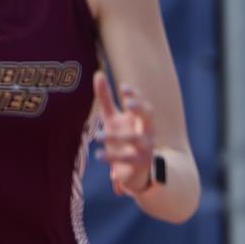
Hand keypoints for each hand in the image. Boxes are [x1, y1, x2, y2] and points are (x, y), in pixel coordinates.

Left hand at [93, 71, 156, 198]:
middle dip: (140, 109)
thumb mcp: (113, 118)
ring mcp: (145, 147)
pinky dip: (112, 157)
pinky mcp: (140, 163)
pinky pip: (127, 159)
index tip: (123, 87)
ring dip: (116, 137)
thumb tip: (98, 73)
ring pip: (135, 139)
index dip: (134, 95)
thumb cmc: (123, 138)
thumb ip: (106, 98)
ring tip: (96, 137)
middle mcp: (146, 130)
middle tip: (130, 104)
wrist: (135, 170)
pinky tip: (97, 155)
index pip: (140, 103)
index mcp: (140, 118)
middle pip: (148, 116)